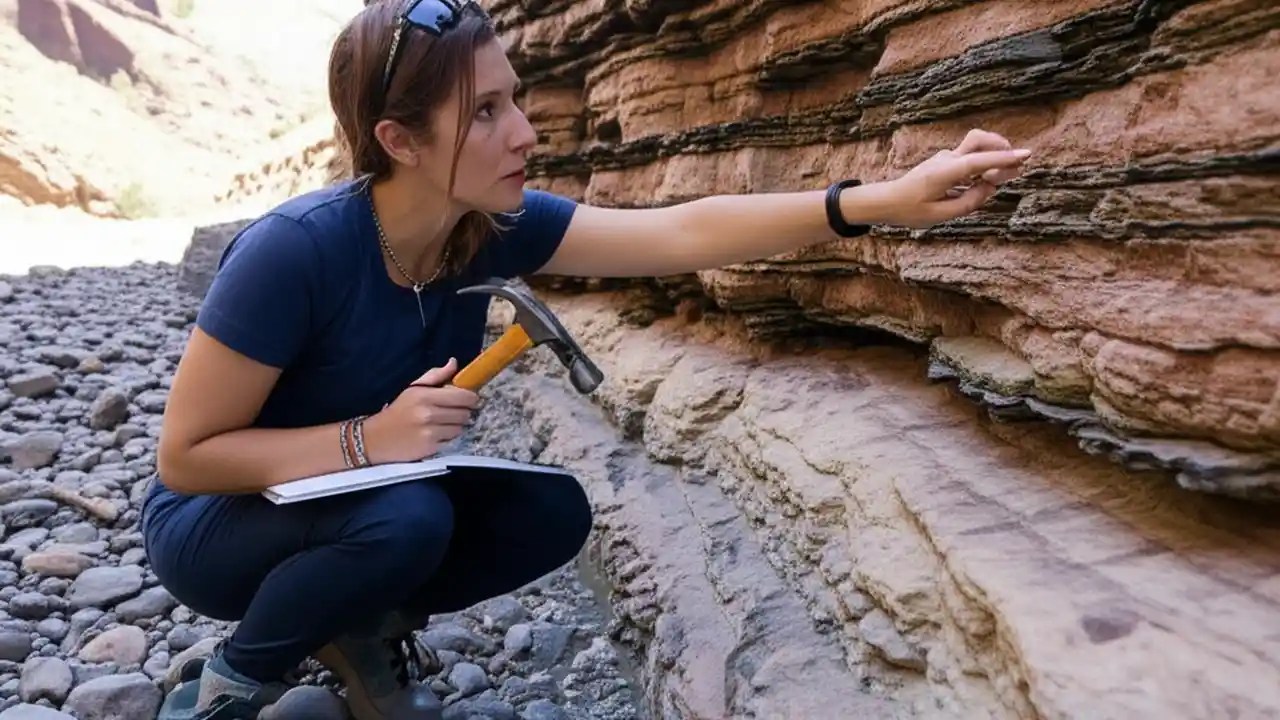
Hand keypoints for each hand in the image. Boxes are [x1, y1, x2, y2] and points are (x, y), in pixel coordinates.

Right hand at [362, 357, 479, 462]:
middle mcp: (429, 414)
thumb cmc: (398, 411)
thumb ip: (435, 375)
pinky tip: (435, 434)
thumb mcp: (413, 389)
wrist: (376, 439)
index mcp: (425, 396)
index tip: (469, 398)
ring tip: (443, 423)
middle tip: (454, 411)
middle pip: (465, 413)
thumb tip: (454, 363)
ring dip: (456, 425)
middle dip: (463, 411)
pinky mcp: (431, 448)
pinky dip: (447, 437)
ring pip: (461, 428)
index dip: (470, 397)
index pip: (463, 396)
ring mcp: (430, 432)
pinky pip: (452, 440)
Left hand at [880, 129, 1031, 227]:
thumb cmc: (910, 210)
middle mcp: (947, 160)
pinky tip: (984, 181)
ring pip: (975, 146)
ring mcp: (945, 158)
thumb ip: (968, 202)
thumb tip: (989, 188)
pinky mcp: (946, 162)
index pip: (979, 161)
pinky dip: (983, 163)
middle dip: (1001, 147)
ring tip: (1000, 177)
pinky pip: (969, 157)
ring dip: (993, 154)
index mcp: (945, 172)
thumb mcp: (940, 214)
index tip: (1025, 155)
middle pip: (979, 140)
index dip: (1004, 158)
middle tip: (1016, 166)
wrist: (887, 201)